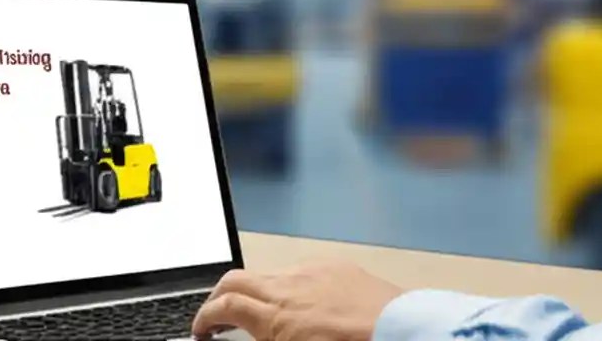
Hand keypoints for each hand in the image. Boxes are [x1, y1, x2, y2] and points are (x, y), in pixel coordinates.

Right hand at [192, 259, 405, 340]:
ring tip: (261, 311)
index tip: (201, 330)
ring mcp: (313, 272)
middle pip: (236, 280)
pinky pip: (302, 270)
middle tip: (217, 315)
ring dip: (256, 290)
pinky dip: (290, 284)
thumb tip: (252, 333)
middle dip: (218, 295)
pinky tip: (301, 301)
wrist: (400, 332)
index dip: (204, 317)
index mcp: (275, 318)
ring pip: (269, 274)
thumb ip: (268, 337)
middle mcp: (289, 288)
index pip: (223, 306)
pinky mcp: (337, 266)